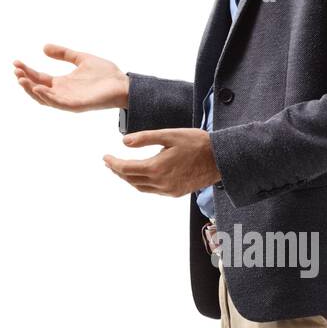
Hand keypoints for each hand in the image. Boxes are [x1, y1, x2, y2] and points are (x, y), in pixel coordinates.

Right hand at [14, 44, 129, 111]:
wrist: (123, 84)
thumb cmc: (105, 73)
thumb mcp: (81, 58)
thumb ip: (64, 53)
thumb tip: (43, 47)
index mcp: (61, 83)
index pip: (39, 78)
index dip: (27, 71)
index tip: (16, 62)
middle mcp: (62, 93)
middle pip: (37, 88)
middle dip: (25, 80)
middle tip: (16, 70)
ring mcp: (68, 100)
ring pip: (44, 99)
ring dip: (31, 90)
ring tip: (22, 79)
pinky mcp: (76, 105)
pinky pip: (57, 103)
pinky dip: (46, 97)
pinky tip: (38, 88)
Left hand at [103, 129, 220, 196]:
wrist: (221, 158)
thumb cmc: (197, 142)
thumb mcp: (169, 134)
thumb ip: (145, 138)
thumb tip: (123, 142)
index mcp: (156, 167)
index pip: (126, 168)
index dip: (113, 163)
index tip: (104, 157)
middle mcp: (161, 183)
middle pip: (131, 179)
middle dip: (118, 171)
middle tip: (109, 162)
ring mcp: (169, 190)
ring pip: (141, 187)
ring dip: (129, 179)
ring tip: (121, 169)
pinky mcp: (177, 193)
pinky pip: (153, 190)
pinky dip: (143, 183)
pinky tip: (142, 175)